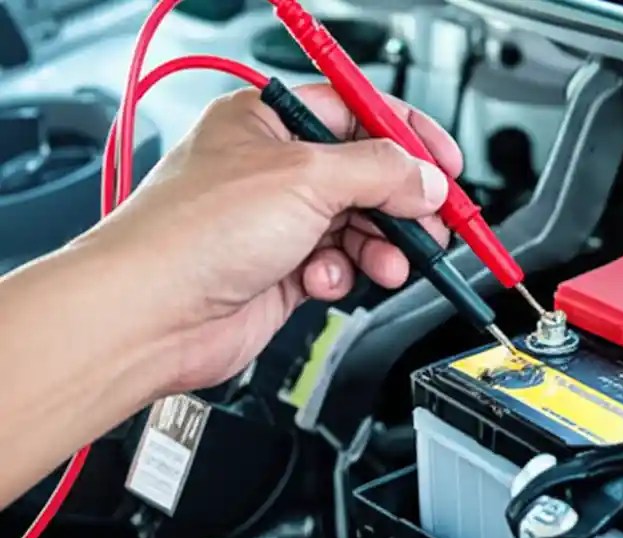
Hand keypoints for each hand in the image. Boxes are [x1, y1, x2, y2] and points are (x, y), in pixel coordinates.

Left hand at [93, 83, 462, 392]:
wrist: (151, 314)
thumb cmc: (191, 234)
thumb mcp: (306, 177)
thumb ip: (381, 172)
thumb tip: (426, 178)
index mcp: (267, 122)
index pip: (356, 112)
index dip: (407, 136)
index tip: (445, 163)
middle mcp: (271, 170)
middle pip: (367, 176)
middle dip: (402, 204)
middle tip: (432, 224)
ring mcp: (277, 223)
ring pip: (359, 227)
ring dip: (380, 247)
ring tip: (388, 262)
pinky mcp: (282, 272)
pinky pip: (338, 267)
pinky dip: (342, 275)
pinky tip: (324, 281)